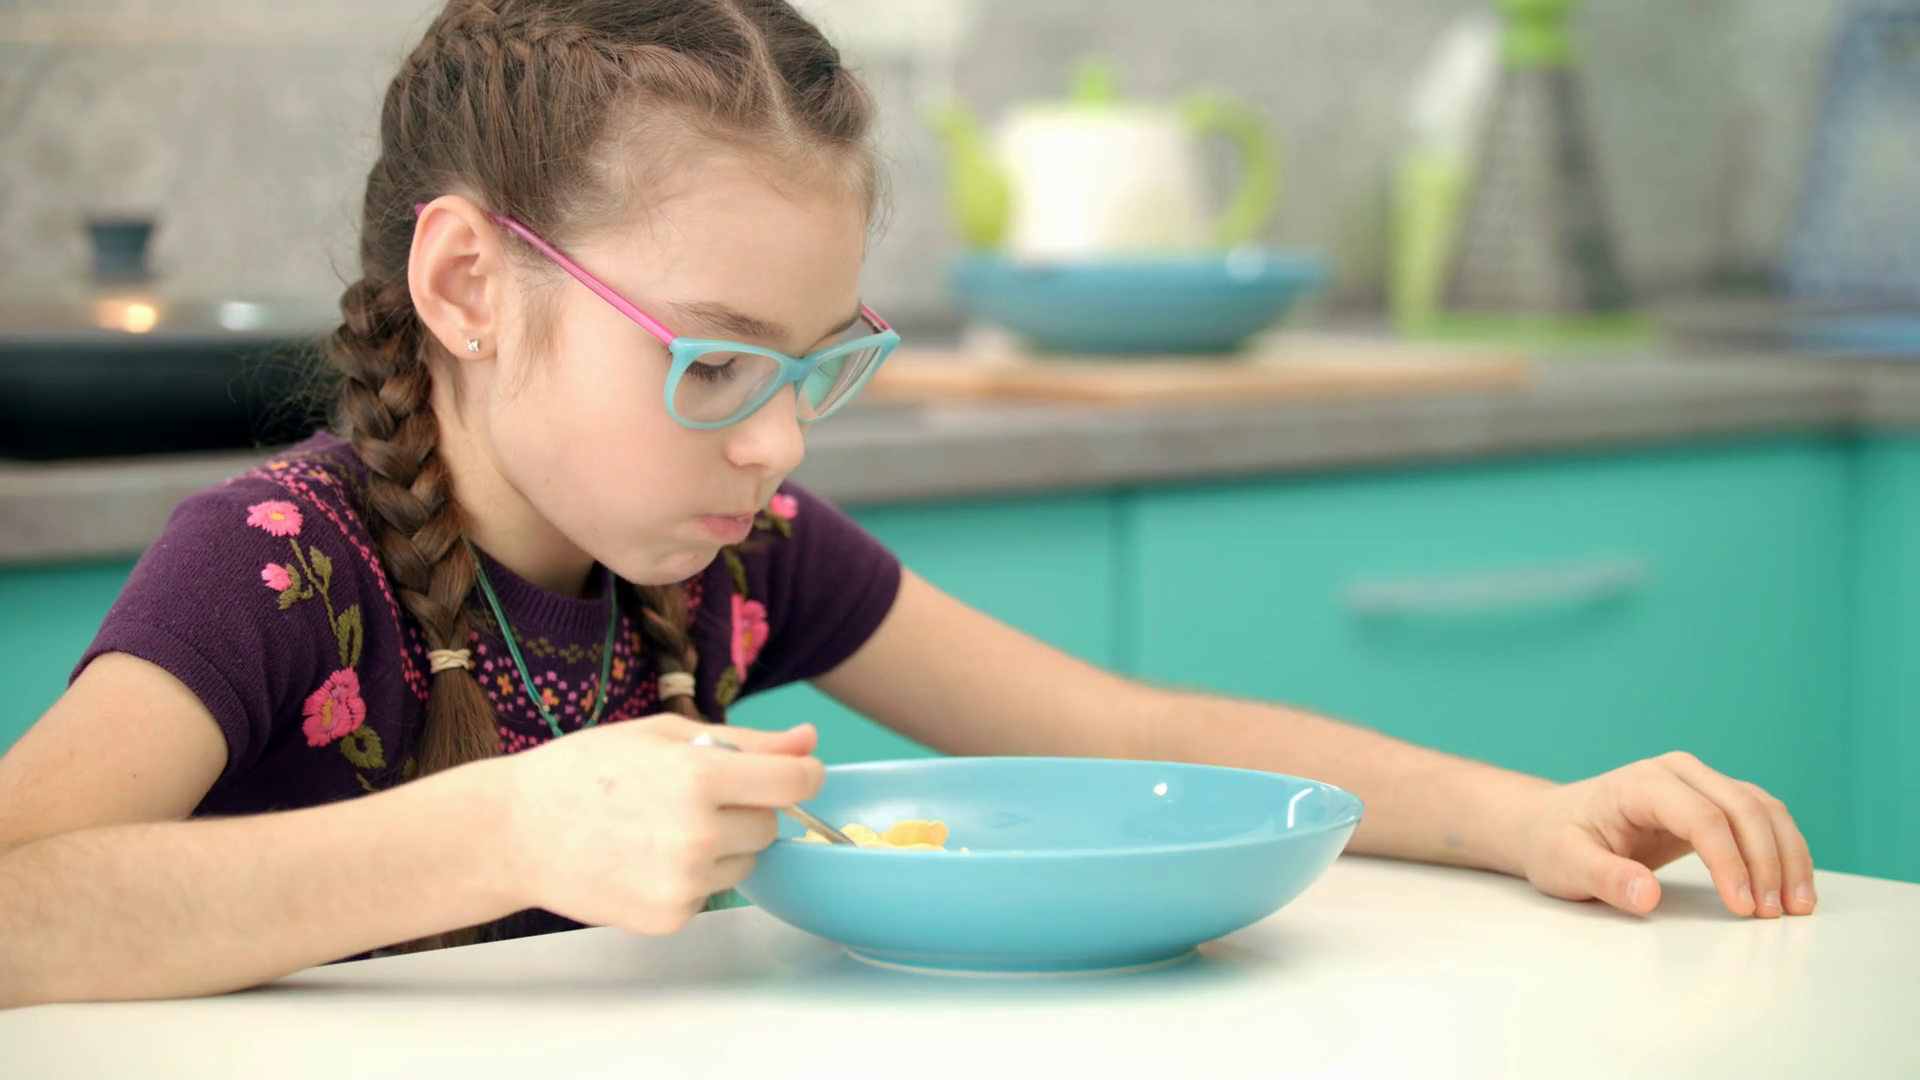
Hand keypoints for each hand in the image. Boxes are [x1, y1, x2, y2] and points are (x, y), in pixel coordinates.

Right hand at [500, 716, 822, 933]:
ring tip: (658, 827)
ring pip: (745, 861)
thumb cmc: (585, 772)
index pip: (796, 783)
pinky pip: (711, 891)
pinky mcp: (670, 916)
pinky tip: (644, 858)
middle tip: (688, 796)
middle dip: (745, 808)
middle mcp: (697, 833)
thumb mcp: (663, 736)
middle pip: (770, 825)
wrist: (514, 832)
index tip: (793, 773)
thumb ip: (746, 742)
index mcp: (699, 776)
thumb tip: (808, 741)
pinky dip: (691, 876)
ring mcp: (684, 881)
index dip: (801, 774)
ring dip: (721, 845)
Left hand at [1517, 751, 1815, 918]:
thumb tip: (1647, 895)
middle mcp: (1677, 773)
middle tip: (1776, 915)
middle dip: (1768, 862)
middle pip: (1742, 808)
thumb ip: (1605, 878)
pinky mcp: (1713, 801)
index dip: (1729, 862)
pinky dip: (1783, 849)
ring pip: (1762, 809)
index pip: (1701, 817)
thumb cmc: (1557, 842)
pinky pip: (1761, 817)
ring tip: (1796, 906)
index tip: (1743, 907)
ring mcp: (1699, 782)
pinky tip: (1792, 886)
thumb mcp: (1566, 865)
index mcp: (1640, 783)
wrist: (1550, 823)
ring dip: (1787, 855)